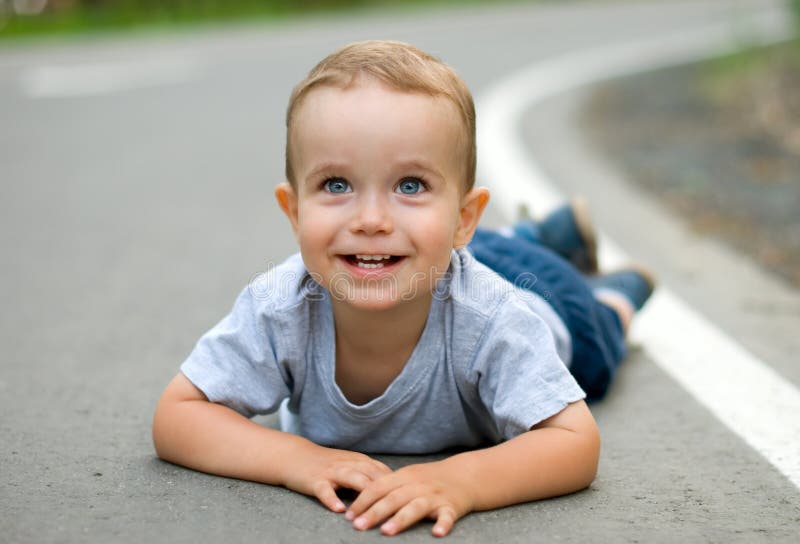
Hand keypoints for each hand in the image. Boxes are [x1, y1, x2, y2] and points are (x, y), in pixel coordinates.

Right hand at [281, 444, 391, 513]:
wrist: (296, 456)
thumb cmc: (328, 464)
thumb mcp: (352, 465)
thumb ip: (371, 474)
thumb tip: (395, 488)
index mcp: (360, 461)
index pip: (383, 472)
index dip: (397, 485)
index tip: (410, 498)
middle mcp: (349, 464)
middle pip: (372, 475)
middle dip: (386, 492)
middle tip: (399, 508)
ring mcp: (332, 472)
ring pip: (352, 480)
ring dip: (363, 497)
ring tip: (371, 514)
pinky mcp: (315, 480)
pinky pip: (325, 490)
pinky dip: (332, 499)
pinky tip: (339, 510)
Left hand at [345, 461, 473, 536]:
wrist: (464, 475)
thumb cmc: (430, 479)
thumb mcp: (408, 477)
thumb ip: (387, 487)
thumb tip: (360, 504)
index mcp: (404, 476)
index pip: (379, 486)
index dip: (362, 500)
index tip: (348, 515)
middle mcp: (418, 485)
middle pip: (393, 498)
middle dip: (374, 512)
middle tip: (358, 526)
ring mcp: (435, 496)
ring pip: (416, 507)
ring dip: (401, 519)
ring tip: (387, 531)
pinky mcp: (452, 507)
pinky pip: (447, 516)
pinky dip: (443, 524)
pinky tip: (437, 533)